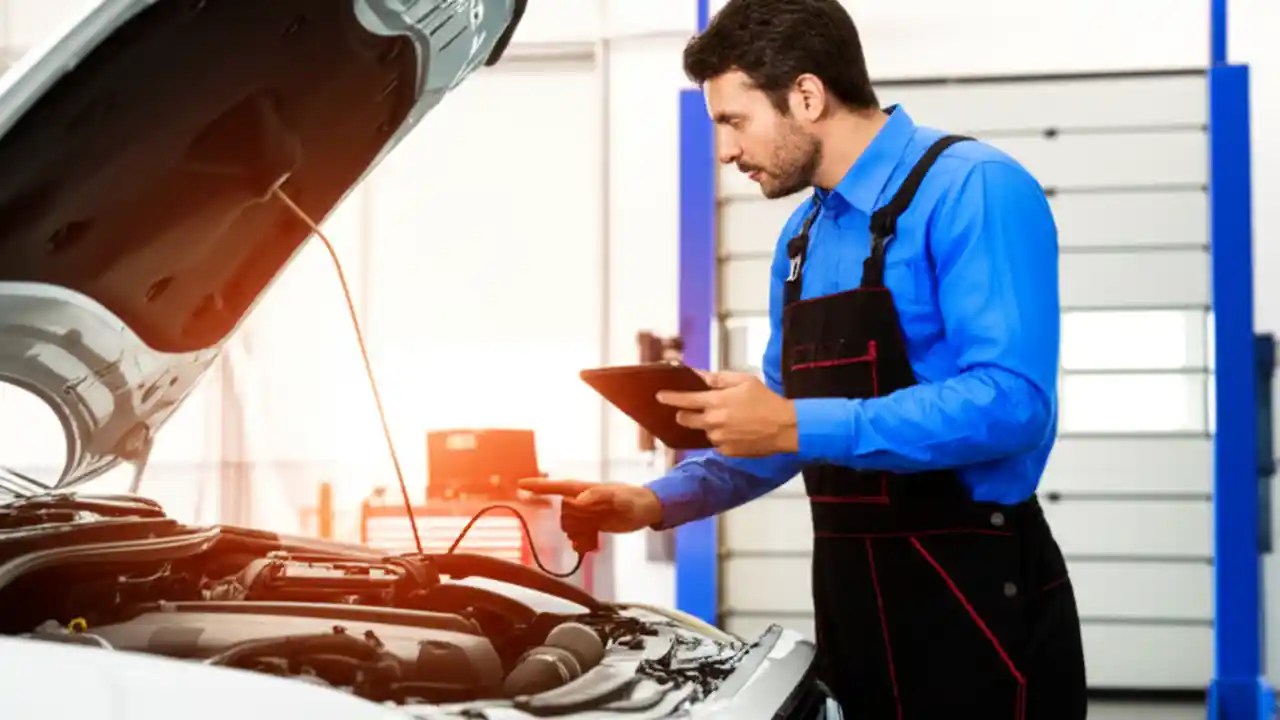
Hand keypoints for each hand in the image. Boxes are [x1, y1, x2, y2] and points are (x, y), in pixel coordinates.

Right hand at [517, 478, 664, 553]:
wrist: (648, 509)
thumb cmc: (635, 499)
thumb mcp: (620, 498)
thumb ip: (600, 496)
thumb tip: (577, 500)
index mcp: (586, 490)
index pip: (558, 486)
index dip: (539, 486)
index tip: (520, 485)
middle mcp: (583, 501)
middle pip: (563, 512)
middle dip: (572, 521)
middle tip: (594, 521)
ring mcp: (587, 514)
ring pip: (569, 526)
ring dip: (577, 533)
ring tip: (595, 531)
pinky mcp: (593, 526)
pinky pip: (578, 536)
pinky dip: (581, 542)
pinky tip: (590, 543)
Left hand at [657, 371, 797, 456]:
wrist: (785, 428)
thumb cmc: (766, 400)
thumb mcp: (744, 381)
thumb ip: (719, 379)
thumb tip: (700, 375)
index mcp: (716, 401)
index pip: (685, 399)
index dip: (670, 397)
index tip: (659, 396)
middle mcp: (714, 421)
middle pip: (686, 420)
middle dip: (683, 415)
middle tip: (688, 411)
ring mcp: (720, 439)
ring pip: (704, 432)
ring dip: (708, 425)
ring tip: (729, 419)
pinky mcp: (727, 452)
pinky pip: (717, 443)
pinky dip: (721, 437)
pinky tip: (737, 430)